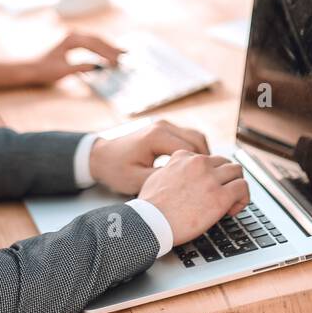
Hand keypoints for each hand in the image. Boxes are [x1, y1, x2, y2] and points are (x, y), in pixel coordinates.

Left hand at [25, 32, 123, 84]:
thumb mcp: (63, 71)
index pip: (95, 45)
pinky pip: (90, 43)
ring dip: (107, 48)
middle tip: (125, 56)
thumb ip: (82, 67)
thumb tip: (100, 67)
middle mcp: (73, 34)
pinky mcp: (72, 41)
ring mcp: (72, 36)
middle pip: (97, 39)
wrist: (30, 68)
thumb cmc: (44, 70)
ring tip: (120, 54)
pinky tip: (107, 54)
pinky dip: (100, 48)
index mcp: (71, 39)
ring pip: (95, 40)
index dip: (107, 53)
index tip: (117, 62)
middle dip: (111, 48)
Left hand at [89, 119, 209, 195]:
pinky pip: (187, 138)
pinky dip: (194, 151)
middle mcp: (163, 127)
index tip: (208, 183)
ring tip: (204, 175)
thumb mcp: (138, 181)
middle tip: (211, 180)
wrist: (100, 157)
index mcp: (157, 137)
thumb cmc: (115, 169)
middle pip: (198, 140)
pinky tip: (194, 168)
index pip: (191, 150)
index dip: (203, 167)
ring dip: (202, 155)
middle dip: (207, 161)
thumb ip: (164, 181)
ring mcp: (164, 126)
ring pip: (195, 137)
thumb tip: (188, 186)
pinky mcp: (163, 130)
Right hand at [137, 150, 249, 245]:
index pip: (207, 158)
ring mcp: (211, 179)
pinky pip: (243, 188)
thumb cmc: (150, 206)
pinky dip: (243, 198)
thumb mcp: (156, 177)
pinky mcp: (220, 196)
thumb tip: (175, 174)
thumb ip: (170, 170)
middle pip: (225, 162)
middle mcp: (199, 163)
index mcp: (183, 157)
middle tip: (222, 193)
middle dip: (226, 178)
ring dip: (236, 185)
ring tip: (230, 202)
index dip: (210, 174)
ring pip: (237, 171)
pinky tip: (232, 210)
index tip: (208, 187)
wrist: (150, 222)